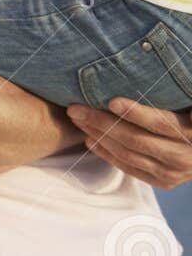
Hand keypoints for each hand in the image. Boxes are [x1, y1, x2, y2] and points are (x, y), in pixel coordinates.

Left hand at [69, 99, 191, 188]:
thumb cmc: (190, 111)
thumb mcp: (190, 102)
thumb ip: (182, 92)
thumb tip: (168, 74)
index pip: (162, 124)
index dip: (136, 113)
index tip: (112, 101)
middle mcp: (185, 156)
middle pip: (136, 139)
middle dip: (102, 122)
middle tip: (76, 107)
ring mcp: (173, 172)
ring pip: (128, 154)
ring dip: (98, 136)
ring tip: (78, 120)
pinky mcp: (163, 181)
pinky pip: (130, 168)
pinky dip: (107, 154)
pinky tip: (89, 139)